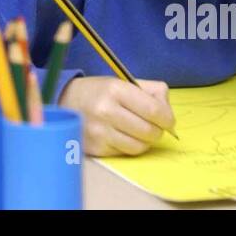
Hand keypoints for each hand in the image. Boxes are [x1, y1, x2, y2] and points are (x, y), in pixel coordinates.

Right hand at [59, 76, 175, 156]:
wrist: (67, 102)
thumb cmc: (102, 91)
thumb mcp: (125, 81)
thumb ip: (152, 92)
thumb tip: (168, 116)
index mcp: (116, 89)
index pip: (154, 110)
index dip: (167, 118)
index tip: (167, 120)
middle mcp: (106, 111)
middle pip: (149, 131)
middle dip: (157, 130)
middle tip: (152, 125)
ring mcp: (99, 132)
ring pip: (139, 146)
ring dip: (145, 141)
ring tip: (139, 132)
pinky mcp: (96, 148)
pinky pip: (125, 153)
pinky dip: (130, 146)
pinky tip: (124, 136)